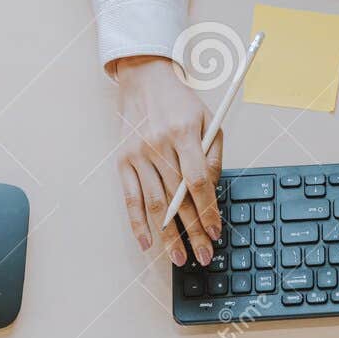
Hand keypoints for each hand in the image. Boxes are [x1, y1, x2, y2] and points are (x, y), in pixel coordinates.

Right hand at [112, 55, 222, 265]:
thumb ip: (213, 154)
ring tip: (179, 257)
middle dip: (192, 231)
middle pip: (177, 199)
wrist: (144, 79)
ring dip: (167, 236)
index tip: (216, 231)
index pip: (197, 181)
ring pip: (154, 204)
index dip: (208, 210)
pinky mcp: (122, 161)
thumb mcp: (207, 119)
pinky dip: (136, 223)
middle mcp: (158, 146)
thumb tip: (211, 190)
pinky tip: (147, 243)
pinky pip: (130, 198)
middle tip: (204, 255)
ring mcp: (137, 155)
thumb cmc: (179, 101)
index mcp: (183, 133)